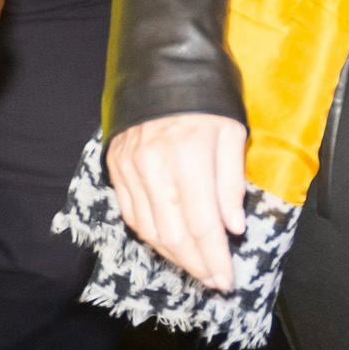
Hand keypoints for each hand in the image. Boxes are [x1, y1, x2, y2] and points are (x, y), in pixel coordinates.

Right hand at [106, 113, 246, 292]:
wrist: (159, 67)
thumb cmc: (205, 100)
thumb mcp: (231, 133)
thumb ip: (231, 183)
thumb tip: (233, 228)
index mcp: (188, 156)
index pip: (202, 223)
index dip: (215, 257)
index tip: (227, 280)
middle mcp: (153, 166)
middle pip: (174, 233)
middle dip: (196, 264)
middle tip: (213, 282)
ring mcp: (129, 168)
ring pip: (149, 229)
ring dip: (173, 256)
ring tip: (194, 269)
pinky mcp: (115, 167)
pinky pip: (131, 214)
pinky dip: (150, 236)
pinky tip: (167, 245)